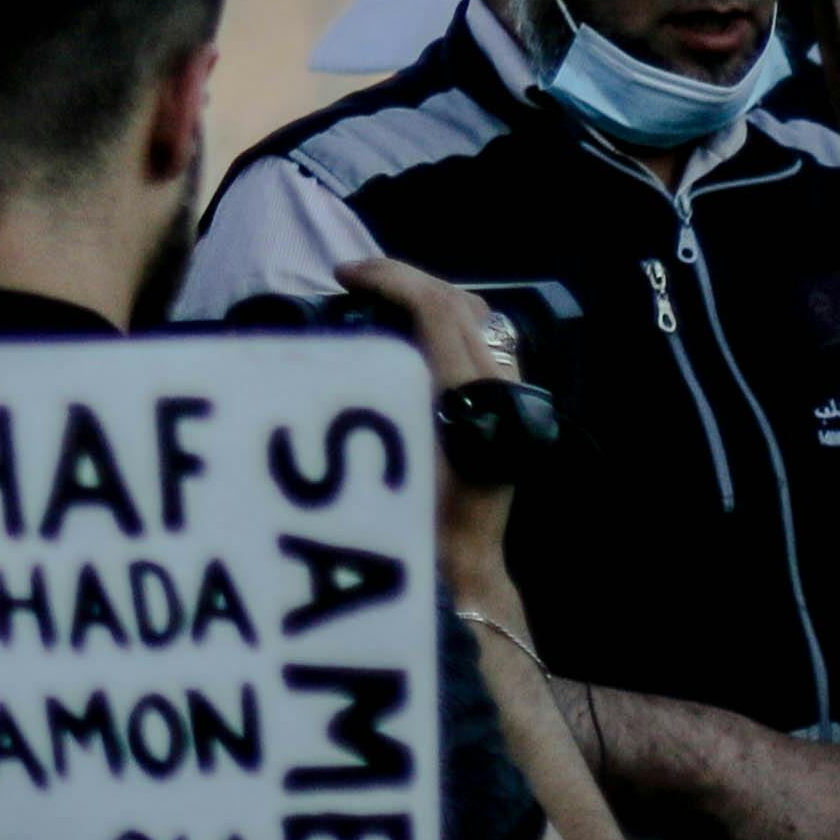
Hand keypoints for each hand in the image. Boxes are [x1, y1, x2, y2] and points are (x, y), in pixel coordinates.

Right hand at [333, 255, 526, 596]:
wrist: (460, 565)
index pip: (437, 307)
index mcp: (470, 391)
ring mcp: (508, 394)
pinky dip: (442, 324)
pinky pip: (478, 342)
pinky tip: (408, 338)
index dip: (390, 278)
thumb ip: (370, 393)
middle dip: (406, 279)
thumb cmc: (411, 521)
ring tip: (379, 302)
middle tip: (356, 279)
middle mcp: (499, 385)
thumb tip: (331, 339)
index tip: (344, 274)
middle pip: (460, 303)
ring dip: (426, 299)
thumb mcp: (383, 451)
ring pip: (476, 319)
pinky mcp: (505, 406)